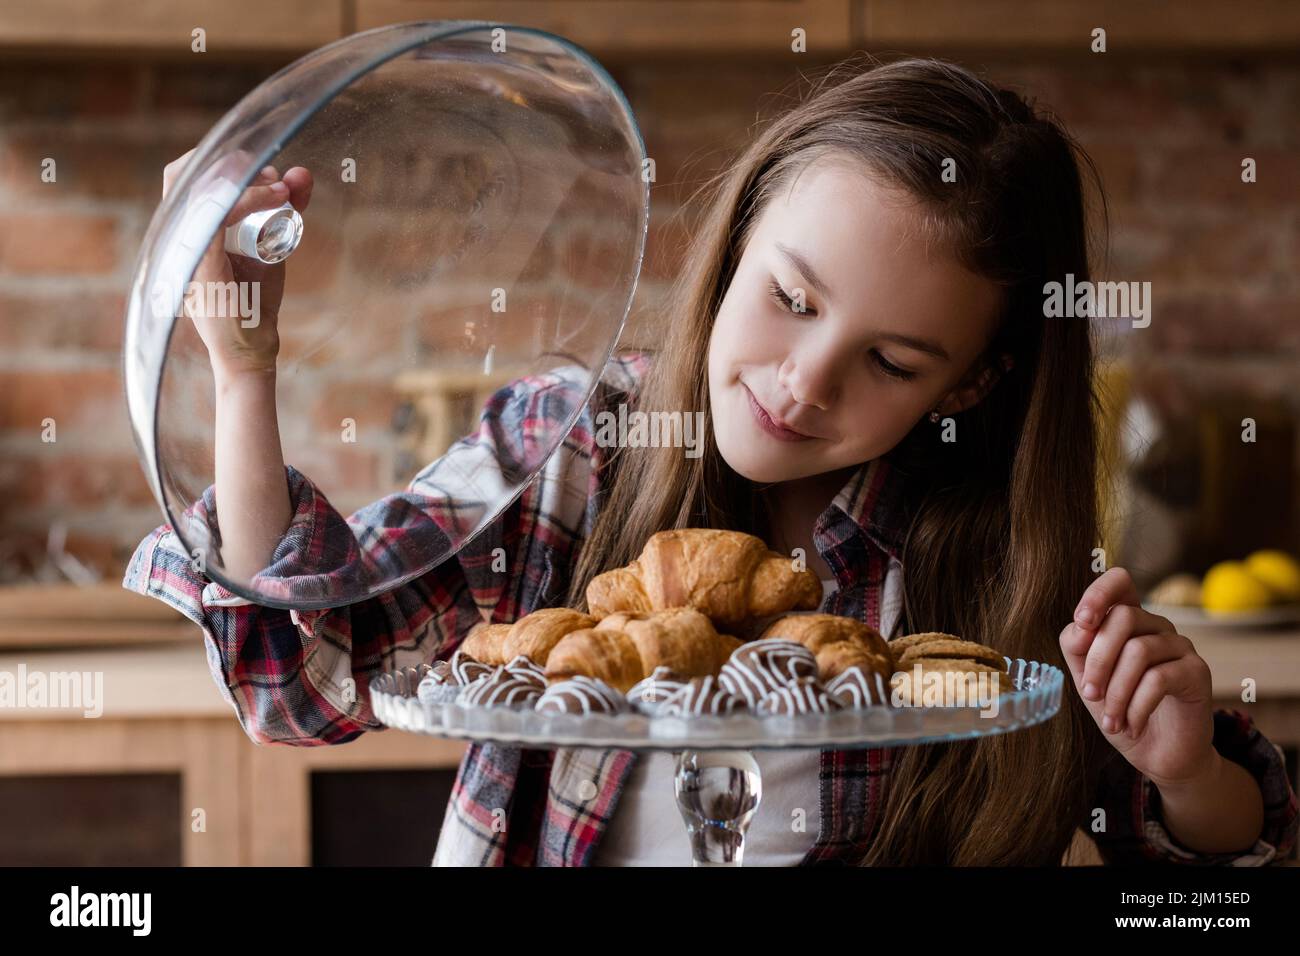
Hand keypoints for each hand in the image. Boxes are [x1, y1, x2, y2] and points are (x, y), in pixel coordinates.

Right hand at [162, 147, 313, 376]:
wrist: (252, 347)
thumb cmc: (255, 300)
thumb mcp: (272, 245)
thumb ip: (285, 210)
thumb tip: (301, 174)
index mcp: (188, 229)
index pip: (185, 176)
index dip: (221, 161)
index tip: (265, 169)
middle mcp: (179, 235)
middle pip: (180, 174)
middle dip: (229, 163)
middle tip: (272, 173)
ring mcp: (185, 249)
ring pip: (196, 188)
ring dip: (242, 179)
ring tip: (280, 186)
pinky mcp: (201, 263)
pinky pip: (216, 216)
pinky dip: (247, 201)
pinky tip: (275, 200)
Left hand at [1059, 567, 1216, 788]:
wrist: (1158, 754)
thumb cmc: (1120, 710)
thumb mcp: (1088, 679)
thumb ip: (1078, 648)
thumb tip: (1079, 626)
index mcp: (1129, 621)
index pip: (1120, 582)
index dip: (1098, 594)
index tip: (1082, 622)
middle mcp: (1157, 626)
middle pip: (1123, 619)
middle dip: (1098, 661)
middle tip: (1090, 695)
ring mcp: (1181, 646)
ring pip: (1139, 651)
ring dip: (1116, 692)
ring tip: (1111, 721)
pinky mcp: (1197, 671)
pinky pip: (1159, 679)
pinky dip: (1136, 707)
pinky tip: (1131, 726)